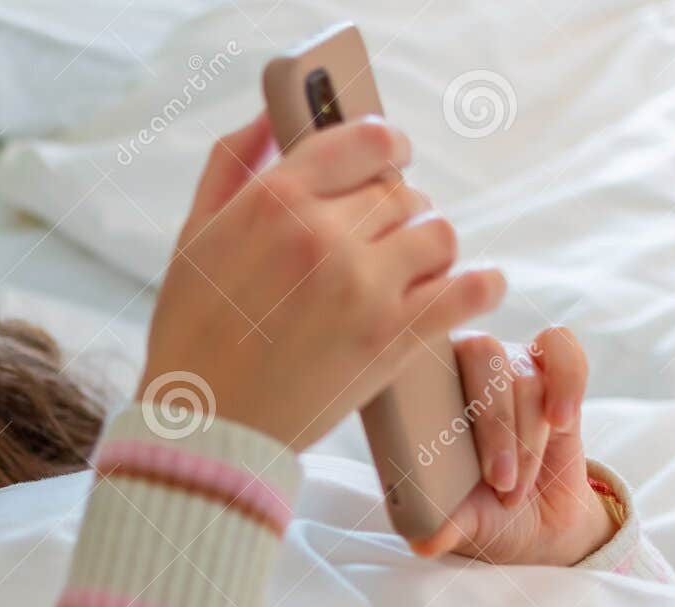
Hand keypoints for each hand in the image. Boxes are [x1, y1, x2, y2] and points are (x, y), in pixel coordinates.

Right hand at [138, 112, 505, 451]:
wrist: (206, 425)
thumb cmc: (192, 335)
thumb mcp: (192, 236)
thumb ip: (231, 164)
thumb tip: (270, 113)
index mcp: (274, 198)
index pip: (366, 139)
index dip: (388, 147)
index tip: (394, 160)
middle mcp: (322, 233)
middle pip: (401, 192)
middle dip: (396, 213)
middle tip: (384, 241)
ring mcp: (362, 285)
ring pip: (438, 233)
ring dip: (430, 249)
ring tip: (412, 272)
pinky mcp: (391, 338)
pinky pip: (470, 289)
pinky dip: (481, 286)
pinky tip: (475, 287)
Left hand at [412, 326, 615, 565]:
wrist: (534, 521)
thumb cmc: (483, 514)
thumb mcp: (461, 525)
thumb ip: (442, 527)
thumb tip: (423, 540)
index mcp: (420, 395)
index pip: (422, 364)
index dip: (440, 400)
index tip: (459, 451)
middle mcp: (461, 370)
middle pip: (481, 359)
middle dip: (496, 428)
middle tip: (499, 482)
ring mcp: (507, 367)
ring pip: (524, 377)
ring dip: (527, 438)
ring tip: (516, 488)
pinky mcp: (551, 373)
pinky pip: (561, 347)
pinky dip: (566, 381)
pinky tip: (562, 419)